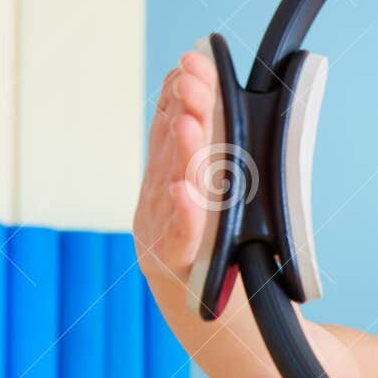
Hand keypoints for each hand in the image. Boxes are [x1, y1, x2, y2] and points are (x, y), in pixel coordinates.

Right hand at [133, 47, 220, 285]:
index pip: (170, 127)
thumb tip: (210, 83)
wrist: (208, 312)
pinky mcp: (175, 265)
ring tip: (189, 124)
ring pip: (173, 187)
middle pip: (170, 150)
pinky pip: (181, 238)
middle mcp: (160, 199)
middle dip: (182, 112)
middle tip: (193, 81)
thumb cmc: (217, 245)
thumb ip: (211, 144)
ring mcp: (163, 231)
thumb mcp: (214, 190)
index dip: (177, 94)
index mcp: (168, 177)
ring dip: (181, 154)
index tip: (191, 64)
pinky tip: (186, 192)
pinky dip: (183, 214)